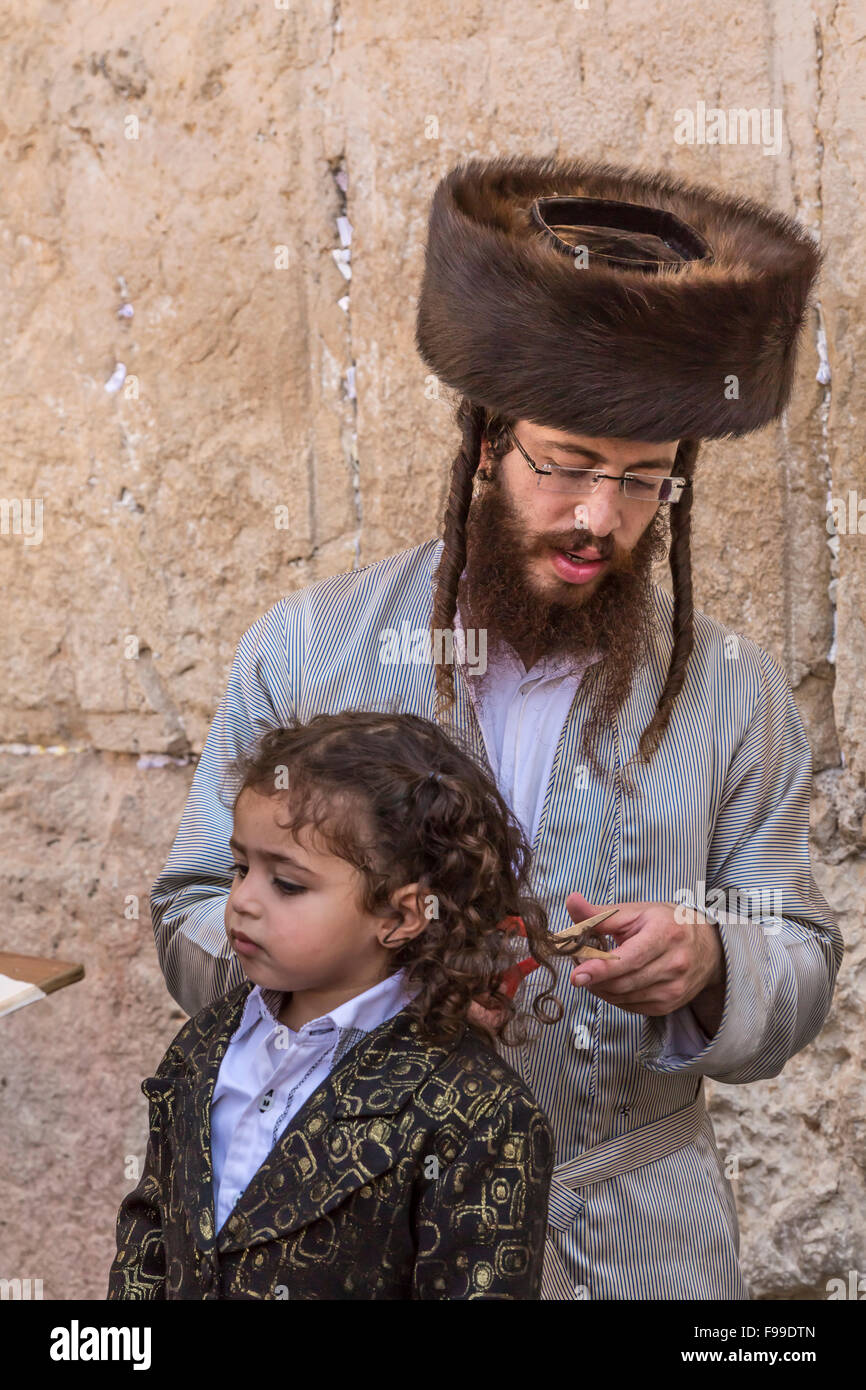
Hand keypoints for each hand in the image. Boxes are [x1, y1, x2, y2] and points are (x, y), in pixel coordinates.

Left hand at [564, 892, 725, 1025]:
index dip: (601, 968)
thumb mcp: (635, 911)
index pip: (629, 958)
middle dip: (594, 978)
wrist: (707, 946)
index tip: (577, 974)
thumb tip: (572, 901)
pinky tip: (613, 982)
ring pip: (624, 997)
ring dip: (601, 988)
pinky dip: (614, 996)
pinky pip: (631, 1007)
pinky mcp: (670, 1005)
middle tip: (579, 965)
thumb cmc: (666, 924)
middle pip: (624, 982)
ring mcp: (674, 988)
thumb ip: (600, 913)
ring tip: (596, 970)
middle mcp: (674, 964)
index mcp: (665, 934)